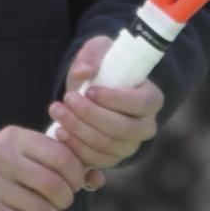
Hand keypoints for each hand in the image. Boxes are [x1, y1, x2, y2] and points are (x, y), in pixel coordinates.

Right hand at [0, 125, 86, 210]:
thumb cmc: (5, 172)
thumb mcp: (29, 159)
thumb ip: (63, 164)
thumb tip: (97, 178)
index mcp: (16, 136)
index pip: (60, 155)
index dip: (76, 174)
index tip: (77, 185)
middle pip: (51, 183)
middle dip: (66, 200)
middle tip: (65, 205)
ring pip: (38, 207)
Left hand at [46, 35, 163, 190]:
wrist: (92, 89)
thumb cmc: (102, 67)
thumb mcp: (98, 50)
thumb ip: (92, 55)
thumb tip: (83, 72)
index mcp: (151, 98)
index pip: (140, 104)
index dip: (114, 100)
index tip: (89, 90)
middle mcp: (146, 126)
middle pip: (122, 129)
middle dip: (89, 115)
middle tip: (66, 98)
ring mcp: (130, 145)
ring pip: (106, 146)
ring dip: (78, 130)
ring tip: (58, 112)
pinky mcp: (112, 158)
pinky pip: (96, 160)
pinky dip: (76, 148)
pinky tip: (60, 131)